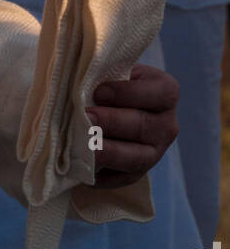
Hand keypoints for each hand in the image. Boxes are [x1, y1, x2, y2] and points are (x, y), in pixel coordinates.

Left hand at [88, 64, 178, 187]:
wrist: (111, 108)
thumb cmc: (109, 82)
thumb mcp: (113, 70)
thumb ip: (104, 72)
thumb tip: (82, 78)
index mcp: (165, 93)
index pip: (159, 93)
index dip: (129, 93)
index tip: (100, 92)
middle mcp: (166, 125)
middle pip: (143, 126)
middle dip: (112, 122)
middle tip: (86, 117)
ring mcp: (155, 153)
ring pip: (135, 157)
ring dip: (107, 151)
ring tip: (83, 144)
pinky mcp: (137, 174)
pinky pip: (121, 178)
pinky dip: (101, 174)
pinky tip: (82, 166)